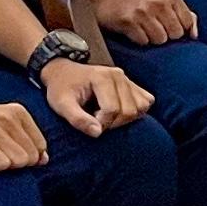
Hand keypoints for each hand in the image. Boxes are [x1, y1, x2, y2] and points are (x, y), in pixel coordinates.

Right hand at [0, 99, 50, 171]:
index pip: (40, 147)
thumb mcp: (1, 127)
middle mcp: (8, 116)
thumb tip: (44, 160)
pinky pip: (1, 165)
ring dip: (1, 166)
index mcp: (18, 112)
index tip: (5, 152)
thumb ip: (24, 141)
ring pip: (18, 162)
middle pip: (31, 158)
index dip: (26, 158)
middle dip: (14, 164)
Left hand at [37, 59, 151, 135]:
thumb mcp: (61, 104)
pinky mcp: (132, 84)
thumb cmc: (60, 88)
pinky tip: (118, 112)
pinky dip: (136, 112)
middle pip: (129, 111)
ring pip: (140, 108)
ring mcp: (127, 79)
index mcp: (102, 77)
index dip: (101, 124)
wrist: (63, 72)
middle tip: (96, 121)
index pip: (112, 110)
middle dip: (113, 123)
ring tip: (106, 116)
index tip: (89, 124)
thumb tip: (98, 133)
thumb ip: (78, 119)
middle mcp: (119, 75)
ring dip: (125, 119)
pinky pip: (146, 102)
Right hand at [85, 0, 195, 44]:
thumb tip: (195, 35)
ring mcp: (143, 11)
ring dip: (152, 38)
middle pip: (175, 34)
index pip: (188, 23)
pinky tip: (133, 30)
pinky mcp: (129, 22)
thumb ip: (184, 14)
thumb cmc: (139, 0)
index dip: (179, 29)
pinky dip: (139, 40)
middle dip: (166, 35)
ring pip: (160, 40)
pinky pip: (143, 41)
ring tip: (144, 28)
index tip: (167, 25)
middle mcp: (159, 1)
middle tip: (153, 26)